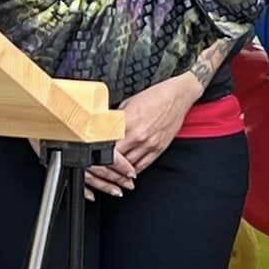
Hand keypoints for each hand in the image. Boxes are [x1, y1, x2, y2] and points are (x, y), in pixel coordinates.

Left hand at [86, 75, 199, 197]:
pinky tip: (127, 172)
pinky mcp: (158, 149)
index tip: (92, 155)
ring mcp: (149, 144)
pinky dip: (133, 171)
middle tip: (98, 167)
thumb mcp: (127, 104)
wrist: (177, 96)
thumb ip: (115, 119)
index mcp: (127, 123)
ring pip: (128, 167)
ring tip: (111, 173)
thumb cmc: (154, 97)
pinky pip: (142, 166)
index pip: (106, 145)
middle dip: (106, 165)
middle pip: (116, 160)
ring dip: (119, 172)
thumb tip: (103, 128)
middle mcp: (138, 136)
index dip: (97, 153)